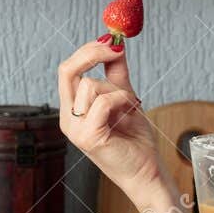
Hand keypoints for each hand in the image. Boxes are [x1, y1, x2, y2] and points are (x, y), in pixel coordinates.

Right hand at [56, 37, 161, 197]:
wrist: (146, 171)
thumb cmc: (134, 140)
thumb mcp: (125, 97)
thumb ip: (116, 72)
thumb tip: (115, 43)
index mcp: (71, 110)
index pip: (67, 70)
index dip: (87, 50)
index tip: (111, 40)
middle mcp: (67, 120)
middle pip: (66, 71)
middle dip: (92, 53)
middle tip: (116, 47)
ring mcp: (75, 130)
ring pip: (90, 85)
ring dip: (117, 90)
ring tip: (129, 106)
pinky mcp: (89, 137)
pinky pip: (103, 101)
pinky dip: (122, 100)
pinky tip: (130, 111)